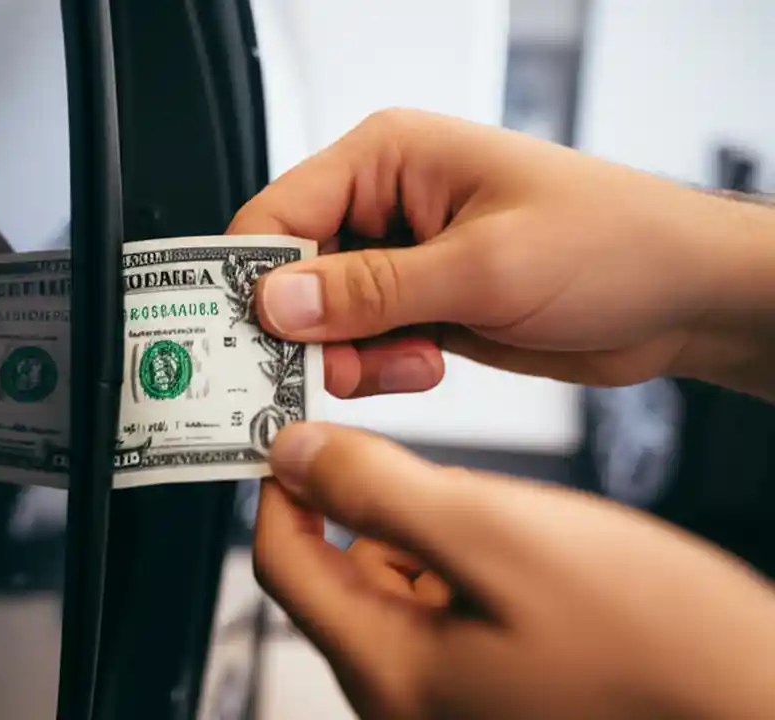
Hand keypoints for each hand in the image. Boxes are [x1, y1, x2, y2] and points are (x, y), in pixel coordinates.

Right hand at [230, 108, 774, 400]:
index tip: (246, 339)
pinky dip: (378, 368)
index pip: (280, 211)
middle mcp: (385, 204)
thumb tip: (278, 301)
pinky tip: (426, 363)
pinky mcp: (418, 304)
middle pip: (292, 273)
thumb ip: (373, 289)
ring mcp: (401, 258)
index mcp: (389, 158)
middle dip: (307, 331)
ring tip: (408, 362)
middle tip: (334, 371)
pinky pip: (361, 345)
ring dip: (350, 357)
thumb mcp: (485, 267)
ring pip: (323, 320)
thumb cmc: (612, 243)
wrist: (682, 296)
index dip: (253, 276)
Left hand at [254, 422, 774, 718]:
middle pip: (341, 575)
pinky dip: (468, 568)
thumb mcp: (499, 533)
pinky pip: (446, 614)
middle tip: (440, 473)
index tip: (298, 429)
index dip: (284, 483)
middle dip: (377, 509)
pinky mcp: (492, 695)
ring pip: (396, 589)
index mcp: (389, 667)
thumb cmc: (653, 640)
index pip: (284, 560)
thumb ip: (380, 491)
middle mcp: (405, 699)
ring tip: (507, 523)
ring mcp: (448, 704)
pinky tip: (529, 558)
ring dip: (429, 536)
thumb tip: (295, 455)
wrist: (753, 705)